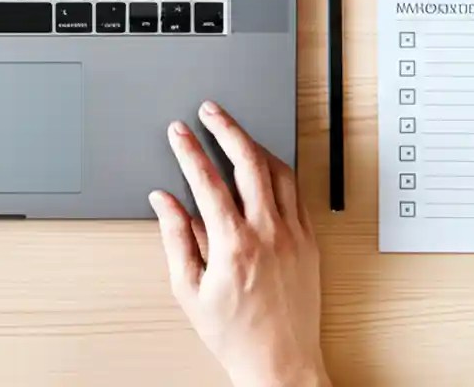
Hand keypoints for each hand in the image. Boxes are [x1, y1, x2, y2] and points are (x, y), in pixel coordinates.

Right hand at [148, 101, 325, 386]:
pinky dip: (278, 171)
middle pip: (248, 162)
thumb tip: (164, 200)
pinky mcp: (309, 242)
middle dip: (226, 129)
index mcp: (233, 245)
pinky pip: (296, 193)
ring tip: (236, 132)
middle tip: (210, 112)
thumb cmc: (233, 333)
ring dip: (255, 146)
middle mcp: (268, 233)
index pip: (207, 181)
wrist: (279, 362)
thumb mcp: (188, 288)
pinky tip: (265, 166)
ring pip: (278, 172)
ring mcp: (293, 235)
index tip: (179, 132)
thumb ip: (175, 237)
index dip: (189, 150)